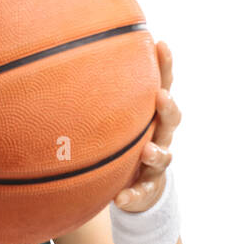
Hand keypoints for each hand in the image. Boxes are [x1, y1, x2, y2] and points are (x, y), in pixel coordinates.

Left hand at [113, 40, 181, 211]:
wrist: (137, 187)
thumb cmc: (125, 142)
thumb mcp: (118, 117)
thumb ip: (103, 93)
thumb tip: (71, 52)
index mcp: (152, 116)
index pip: (163, 85)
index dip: (165, 66)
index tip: (161, 44)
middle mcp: (160, 136)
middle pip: (172, 119)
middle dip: (168, 107)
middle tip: (161, 96)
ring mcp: (155, 164)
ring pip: (163, 157)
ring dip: (157, 153)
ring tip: (148, 151)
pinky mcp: (147, 188)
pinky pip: (141, 193)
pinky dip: (131, 196)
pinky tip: (120, 199)